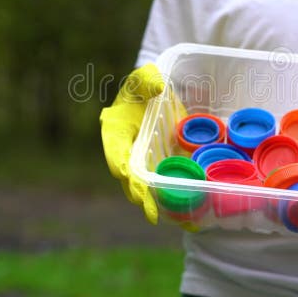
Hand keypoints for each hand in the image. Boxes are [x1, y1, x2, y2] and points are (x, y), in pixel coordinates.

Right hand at [100, 64, 163, 224]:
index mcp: (115, 130)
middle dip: (138, 193)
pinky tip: (182, 215)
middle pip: (127, 176)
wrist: (153, 95)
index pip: (115, 150)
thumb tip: (157, 89)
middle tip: (149, 212)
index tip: (125, 176)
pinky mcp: (155, 165)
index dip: (120, 163)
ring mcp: (138, 161)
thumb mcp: (144, 77)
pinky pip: (157, 184)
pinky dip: (166, 198)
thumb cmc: (143, 85)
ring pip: (141, 186)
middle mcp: (124, 150)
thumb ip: (148, 80)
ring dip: (151, 202)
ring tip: (163, 219)